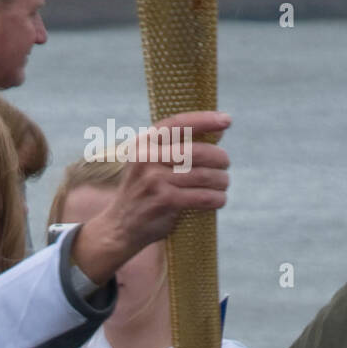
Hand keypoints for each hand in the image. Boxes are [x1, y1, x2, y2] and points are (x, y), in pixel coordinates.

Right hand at [72, 111, 230, 283]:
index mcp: (143, 143)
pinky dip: (217, 198)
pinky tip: (219, 200)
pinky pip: (203, 196)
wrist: (119, 228)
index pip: (179, 124)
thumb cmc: (144, 191)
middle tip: (225, 164)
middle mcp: (146, 157)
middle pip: (198, 151)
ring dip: (221, 180)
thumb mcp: (149, 164)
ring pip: (204, 175)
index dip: (205, 119)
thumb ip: (176, 147)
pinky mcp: (165, 201)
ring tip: (223, 184)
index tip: (227, 120)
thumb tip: (218, 132)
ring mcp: (154, 180)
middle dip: (220, 157)